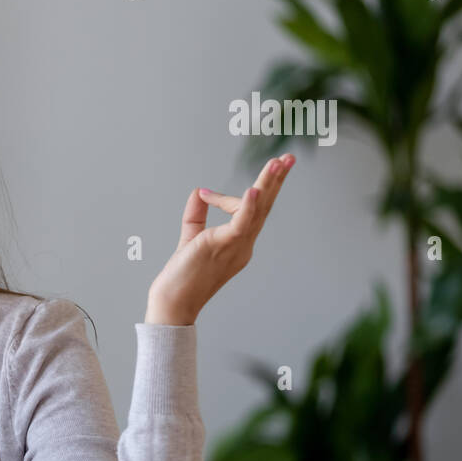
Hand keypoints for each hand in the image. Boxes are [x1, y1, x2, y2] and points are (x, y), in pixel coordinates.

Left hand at [144, 153, 293, 324]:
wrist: (173, 302)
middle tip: (288, 158)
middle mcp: (243, 245)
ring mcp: (237, 246)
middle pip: (264, 207)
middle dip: (276, 181)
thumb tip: (199, 190)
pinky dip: (249, 206)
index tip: (205, 193)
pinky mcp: (223, 246)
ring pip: (258, 211)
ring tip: (278, 162)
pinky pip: (241, 224)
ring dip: (269, 184)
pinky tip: (254, 189)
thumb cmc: (182, 276)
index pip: (244, 212)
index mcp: (239, 243)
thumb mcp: (190, 238)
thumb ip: (196, 215)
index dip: (226, 198)